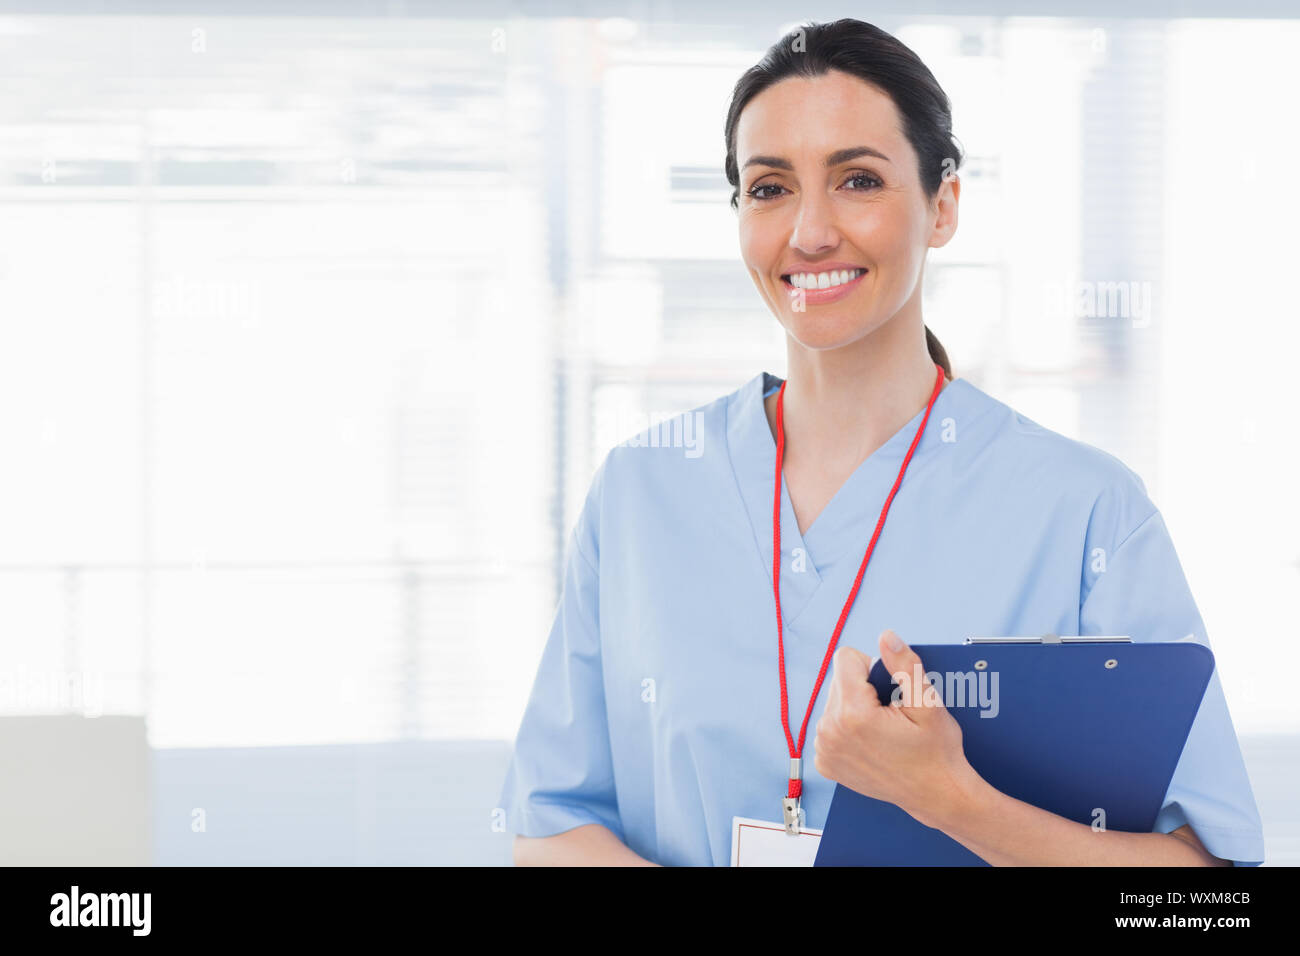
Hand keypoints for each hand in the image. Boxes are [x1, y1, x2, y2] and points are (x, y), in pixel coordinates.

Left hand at [812, 629, 973, 829]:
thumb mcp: (928, 703)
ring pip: (834, 701)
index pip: (845, 658)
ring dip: (855, 708)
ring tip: (882, 729)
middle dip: (863, 688)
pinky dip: (848, 729)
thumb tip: (886, 637)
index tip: (888, 689)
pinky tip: (871, 742)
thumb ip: (904, 665)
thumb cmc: (935, 752)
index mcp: (852, 714)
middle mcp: (830, 731)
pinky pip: (830, 725)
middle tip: (890, 713)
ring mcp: (824, 749)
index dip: (871, 666)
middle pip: (839, 679)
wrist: (935, 795)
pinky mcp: (824, 762)